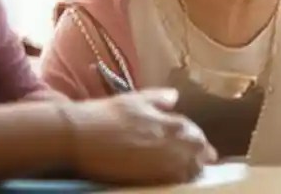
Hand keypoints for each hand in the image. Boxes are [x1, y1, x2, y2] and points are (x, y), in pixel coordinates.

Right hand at [60, 89, 217, 185]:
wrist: (82, 137)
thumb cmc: (107, 114)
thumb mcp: (136, 99)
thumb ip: (159, 98)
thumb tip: (175, 97)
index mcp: (172, 125)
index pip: (197, 136)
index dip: (198, 140)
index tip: (198, 144)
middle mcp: (173, 147)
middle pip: (198, 156)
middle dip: (199, 156)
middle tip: (197, 159)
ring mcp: (161, 166)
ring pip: (188, 172)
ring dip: (189, 169)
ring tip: (186, 169)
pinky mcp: (148, 180)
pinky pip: (172, 183)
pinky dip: (175, 179)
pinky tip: (169, 176)